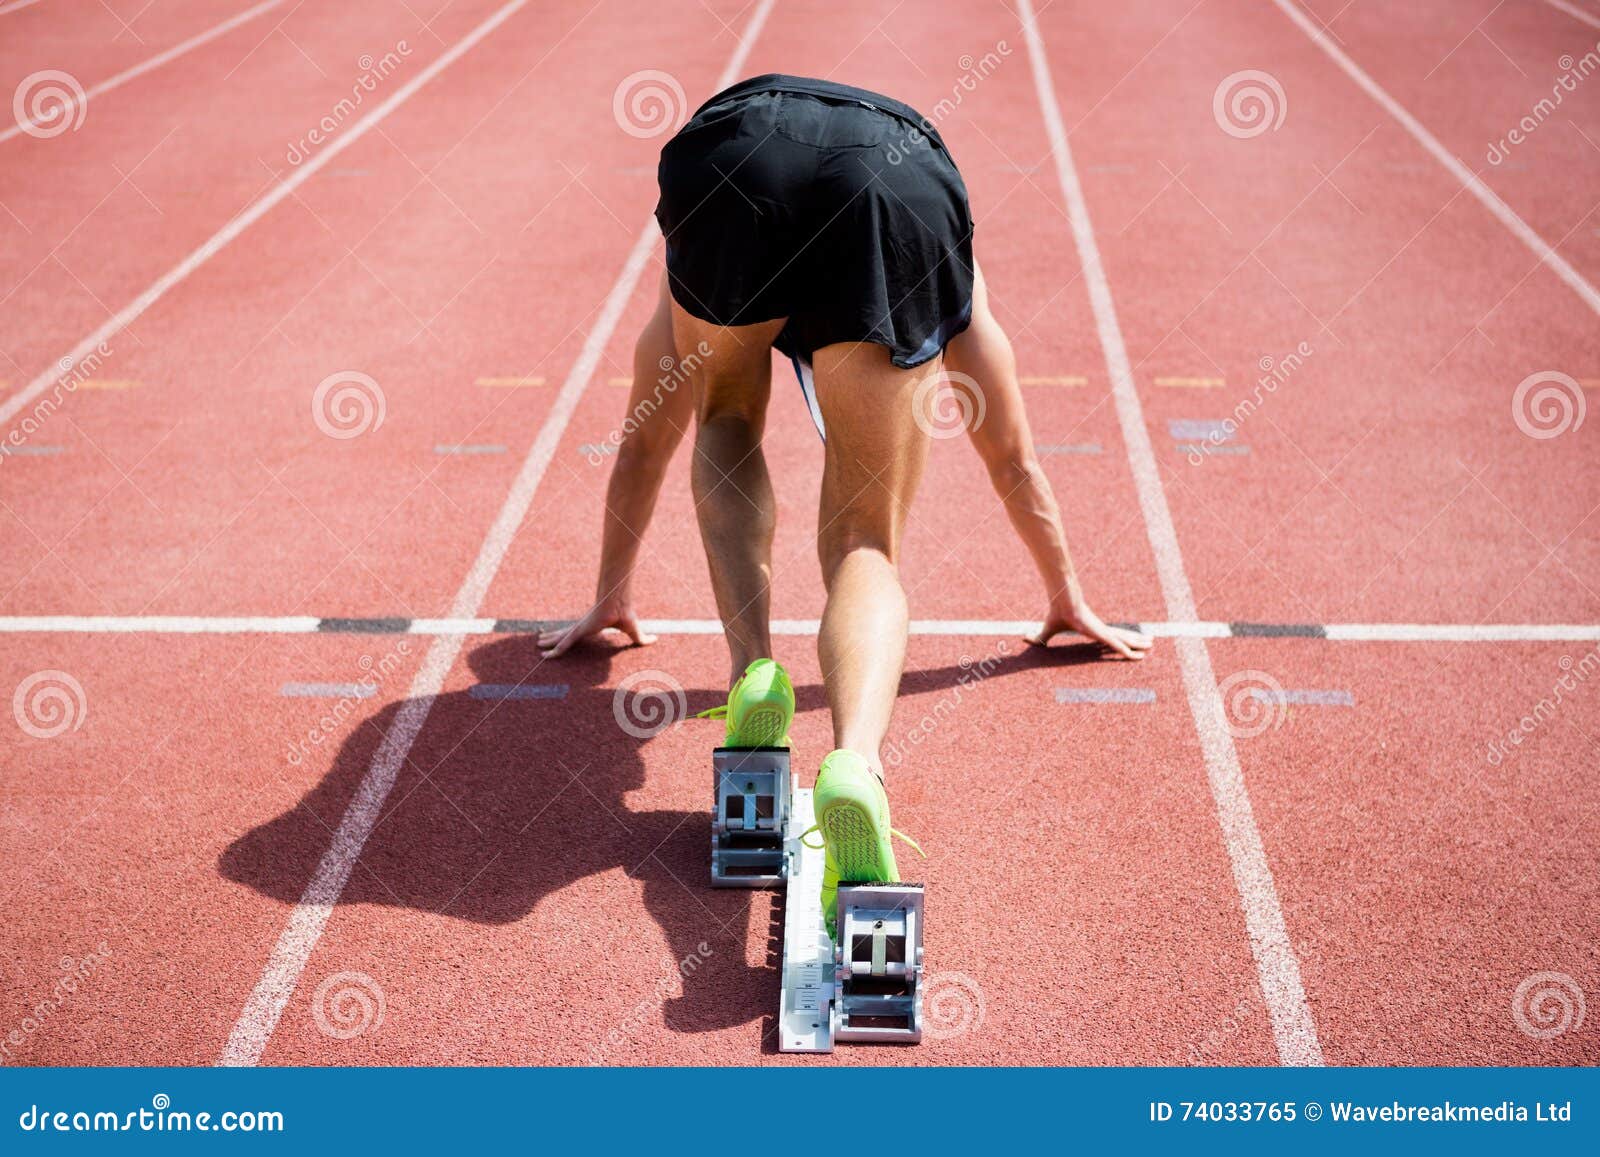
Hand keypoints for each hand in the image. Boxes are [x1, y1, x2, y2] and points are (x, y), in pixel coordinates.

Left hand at [537, 598, 656, 657]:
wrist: (619, 603)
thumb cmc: (625, 613)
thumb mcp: (634, 631)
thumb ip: (641, 639)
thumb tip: (655, 640)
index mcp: (593, 626)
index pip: (578, 632)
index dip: (570, 635)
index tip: (563, 637)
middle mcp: (583, 626)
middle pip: (564, 633)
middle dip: (553, 636)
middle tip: (541, 639)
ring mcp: (579, 628)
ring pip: (560, 637)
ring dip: (549, 641)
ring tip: (537, 642)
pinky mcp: (579, 631)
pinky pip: (564, 644)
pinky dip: (554, 650)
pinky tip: (545, 655)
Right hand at [1028, 601, 1151, 659]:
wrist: (1061, 602)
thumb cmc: (1057, 613)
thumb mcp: (1047, 631)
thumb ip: (1039, 638)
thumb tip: (1023, 639)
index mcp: (1092, 630)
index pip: (1109, 637)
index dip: (1120, 641)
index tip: (1129, 646)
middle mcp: (1100, 630)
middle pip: (1122, 636)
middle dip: (1137, 640)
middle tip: (1150, 644)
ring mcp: (1101, 630)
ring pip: (1124, 639)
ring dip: (1138, 644)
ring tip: (1152, 646)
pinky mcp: (1099, 632)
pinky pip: (1115, 645)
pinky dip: (1125, 651)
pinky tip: (1136, 656)